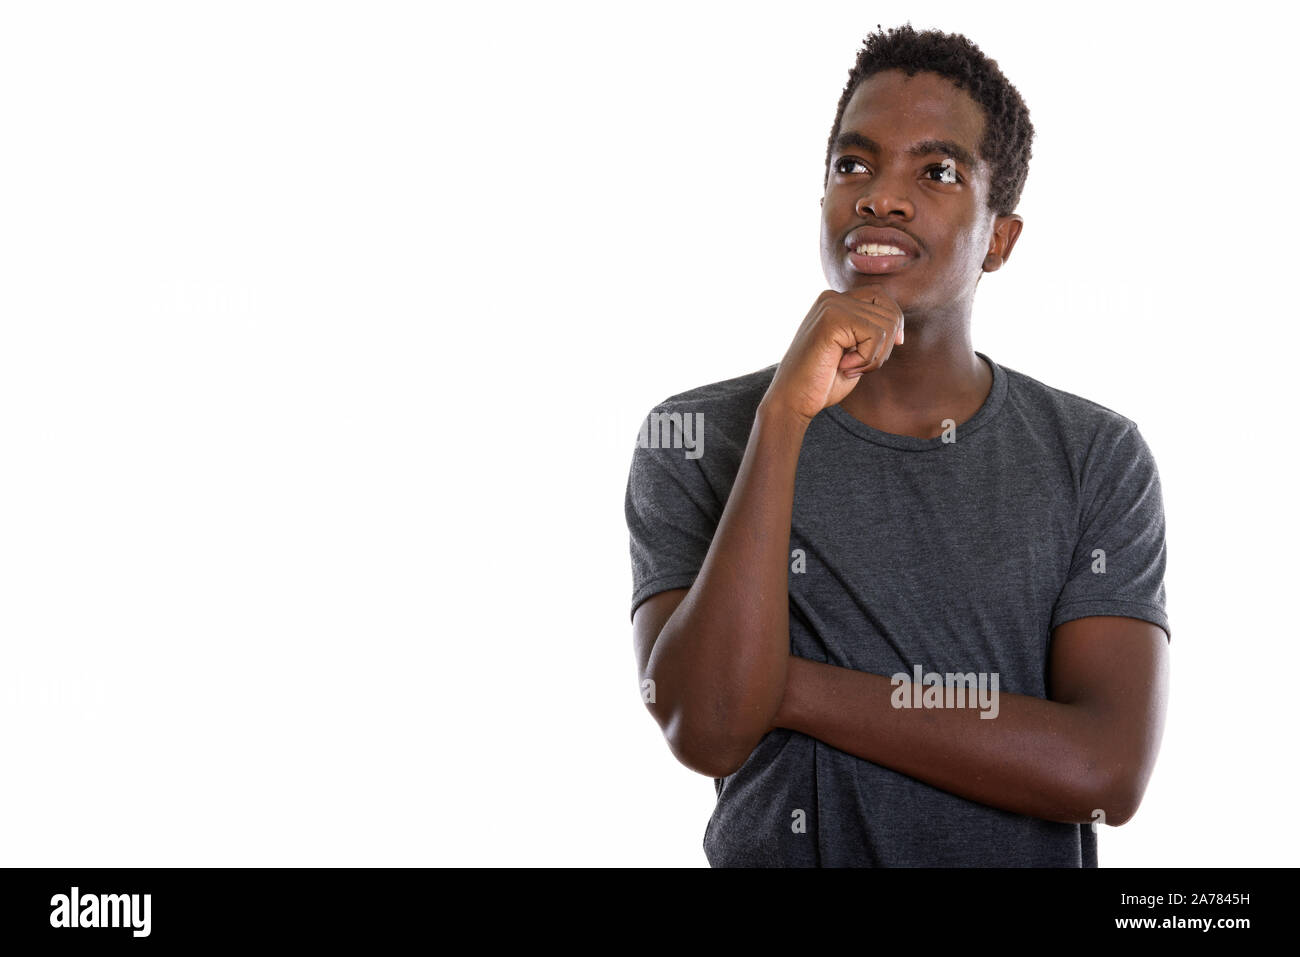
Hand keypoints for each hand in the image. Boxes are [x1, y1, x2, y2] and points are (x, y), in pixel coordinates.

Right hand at [761, 283, 903, 422]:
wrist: (792, 400)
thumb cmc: (822, 382)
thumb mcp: (854, 352)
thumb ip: (870, 333)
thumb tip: (898, 325)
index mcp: (834, 302)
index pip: (881, 296)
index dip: (894, 321)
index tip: (893, 345)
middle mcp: (832, 297)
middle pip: (889, 311)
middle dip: (885, 346)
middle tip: (860, 366)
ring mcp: (831, 305)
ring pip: (886, 325)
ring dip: (875, 357)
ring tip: (849, 368)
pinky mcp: (832, 318)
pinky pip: (876, 335)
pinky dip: (867, 359)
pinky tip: (843, 367)